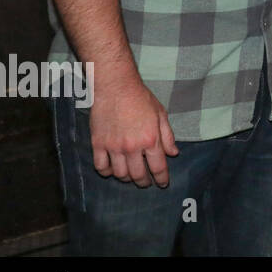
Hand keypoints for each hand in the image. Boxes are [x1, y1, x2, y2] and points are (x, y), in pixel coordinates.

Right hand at [88, 71, 178, 187]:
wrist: (116, 87)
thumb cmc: (141, 98)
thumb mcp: (161, 115)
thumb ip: (168, 136)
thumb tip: (174, 153)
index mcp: (150, 139)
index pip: (158, 167)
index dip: (161, 179)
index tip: (163, 184)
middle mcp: (132, 147)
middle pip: (138, 175)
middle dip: (144, 182)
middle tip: (146, 182)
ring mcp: (113, 147)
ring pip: (119, 174)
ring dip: (126, 178)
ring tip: (130, 176)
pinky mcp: (98, 144)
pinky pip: (101, 167)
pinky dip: (107, 172)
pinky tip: (112, 169)